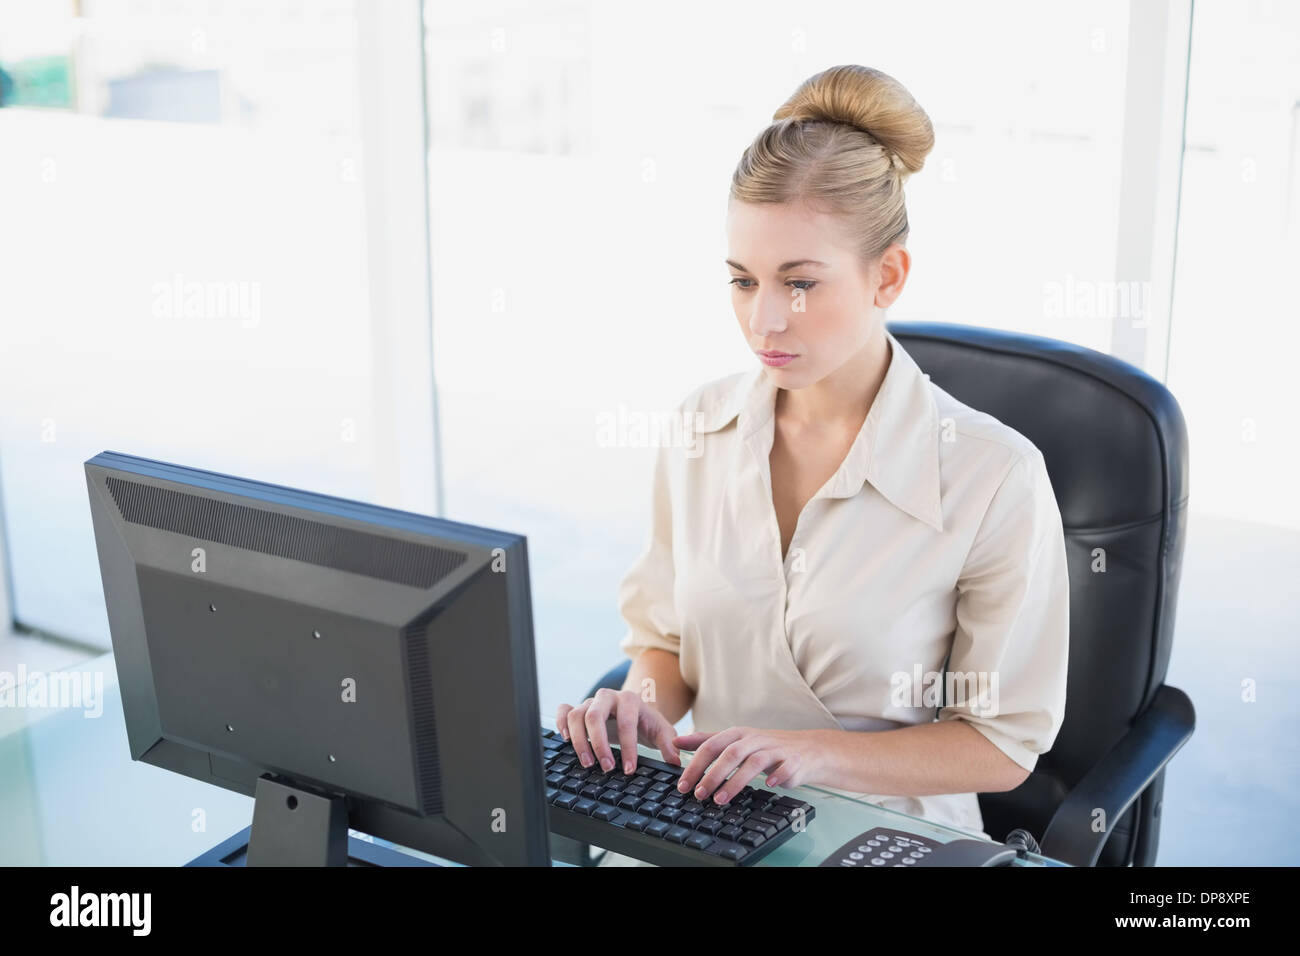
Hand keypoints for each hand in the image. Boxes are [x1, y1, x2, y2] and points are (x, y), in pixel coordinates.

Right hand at [555, 688, 681, 774]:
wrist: (636, 711)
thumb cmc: (647, 723)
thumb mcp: (662, 732)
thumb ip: (669, 745)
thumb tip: (675, 761)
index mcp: (629, 700)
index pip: (625, 723)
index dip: (627, 748)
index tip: (628, 769)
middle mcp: (607, 697)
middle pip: (594, 715)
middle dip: (598, 744)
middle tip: (605, 768)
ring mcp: (591, 702)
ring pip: (576, 715)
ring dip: (579, 740)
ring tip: (588, 763)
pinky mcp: (579, 708)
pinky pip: (563, 710)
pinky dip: (561, 723)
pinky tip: (566, 740)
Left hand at [671, 726, 818, 804]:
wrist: (808, 749)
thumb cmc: (766, 747)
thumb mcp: (735, 740)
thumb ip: (707, 741)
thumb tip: (676, 741)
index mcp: (738, 734)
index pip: (711, 746)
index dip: (695, 764)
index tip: (683, 784)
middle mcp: (755, 740)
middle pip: (730, 754)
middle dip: (711, 774)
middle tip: (698, 794)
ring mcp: (775, 750)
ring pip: (753, 762)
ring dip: (735, 781)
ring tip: (720, 799)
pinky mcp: (793, 761)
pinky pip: (785, 767)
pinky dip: (777, 776)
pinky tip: (769, 786)